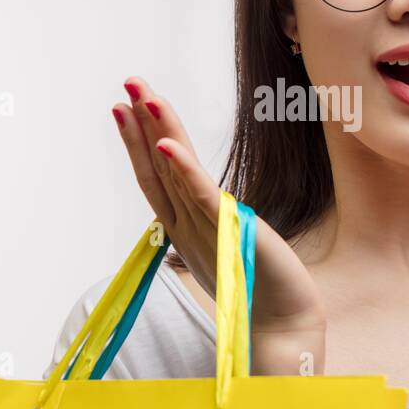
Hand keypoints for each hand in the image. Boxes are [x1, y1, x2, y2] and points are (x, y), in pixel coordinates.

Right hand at [115, 77, 326, 375]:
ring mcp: (204, 229)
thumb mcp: (229, 247)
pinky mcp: (229, 231)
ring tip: (141, 96)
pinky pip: (201, 196)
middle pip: (157, 167)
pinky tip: (169, 143)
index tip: (125, 107)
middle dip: (141, 124)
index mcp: (185, 229)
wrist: (284, 325)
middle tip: (128, 84)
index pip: (155, 178)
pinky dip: (183, 169)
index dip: (138, 142)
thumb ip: (214, 225)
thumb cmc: (259, 289)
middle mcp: (187, 227)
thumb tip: (209, 205)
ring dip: (158, 132)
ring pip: (174, 172)